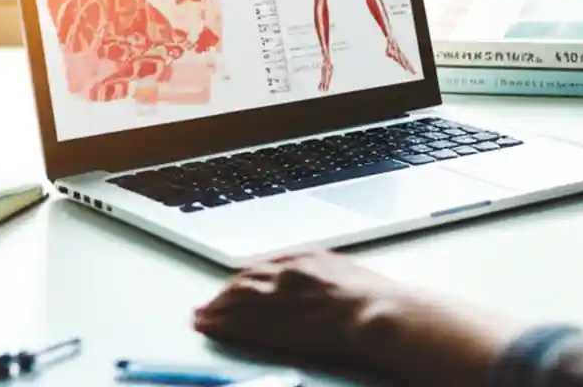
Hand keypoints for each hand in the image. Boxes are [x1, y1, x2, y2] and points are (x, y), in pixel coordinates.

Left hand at [194, 251, 522, 385]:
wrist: (380, 314)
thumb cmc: (376, 300)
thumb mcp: (349, 276)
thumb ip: (325, 277)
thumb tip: (316, 287)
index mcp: (308, 257)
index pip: (266, 265)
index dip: (247, 277)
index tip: (236, 285)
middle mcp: (288, 271)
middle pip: (246, 280)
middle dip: (226, 292)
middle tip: (210, 303)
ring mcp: (279, 294)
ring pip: (237, 299)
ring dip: (216, 307)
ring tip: (202, 316)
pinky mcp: (275, 320)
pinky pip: (238, 321)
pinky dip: (219, 322)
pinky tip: (207, 325)